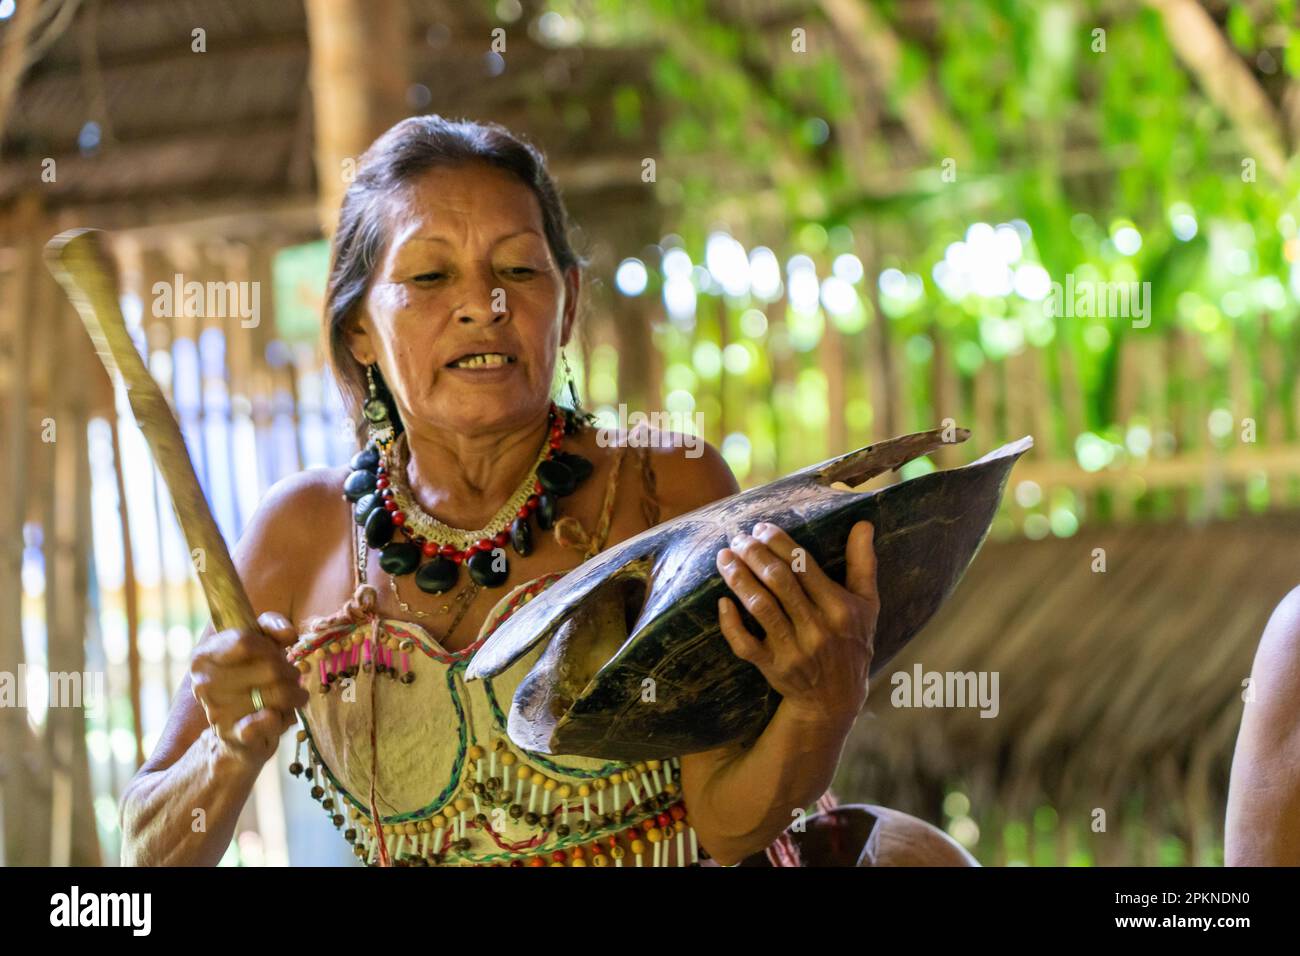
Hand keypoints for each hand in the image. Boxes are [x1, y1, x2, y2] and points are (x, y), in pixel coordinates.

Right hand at [190, 611, 307, 767]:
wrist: (241, 723)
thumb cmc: (252, 673)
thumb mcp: (260, 639)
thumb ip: (273, 625)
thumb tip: (289, 635)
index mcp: (203, 657)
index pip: (246, 641)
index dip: (271, 647)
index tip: (278, 654)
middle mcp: (203, 684)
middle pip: (270, 669)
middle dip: (291, 673)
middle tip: (293, 678)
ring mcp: (216, 711)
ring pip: (278, 695)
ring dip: (293, 696)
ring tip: (289, 697)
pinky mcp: (232, 736)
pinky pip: (261, 725)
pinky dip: (279, 719)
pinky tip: (282, 715)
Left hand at [715, 520, 878, 725]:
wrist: (836, 700)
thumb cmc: (851, 642)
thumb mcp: (867, 605)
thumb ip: (863, 563)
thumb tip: (863, 523)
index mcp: (840, 608)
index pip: (804, 566)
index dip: (779, 543)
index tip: (761, 527)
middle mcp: (817, 628)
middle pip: (779, 582)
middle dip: (754, 554)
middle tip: (737, 537)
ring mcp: (793, 649)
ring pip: (761, 607)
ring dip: (739, 579)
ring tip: (724, 557)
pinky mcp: (773, 667)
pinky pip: (746, 644)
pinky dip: (732, 623)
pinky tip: (723, 601)